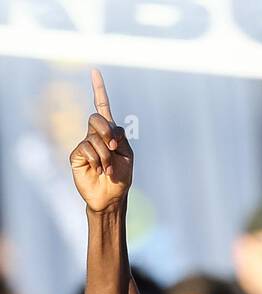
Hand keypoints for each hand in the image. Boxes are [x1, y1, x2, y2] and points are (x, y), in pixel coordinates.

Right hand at [69, 69, 132, 211]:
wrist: (112, 197)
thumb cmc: (120, 177)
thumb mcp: (127, 155)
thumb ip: (120, 138)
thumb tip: (108, 132)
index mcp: (109, 132)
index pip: (102, 107)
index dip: (98, 89)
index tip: (95, 71)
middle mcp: (94, 135)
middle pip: (96, 118)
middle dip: (107, 131)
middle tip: (114, 147)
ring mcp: (84, 144)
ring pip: (94, 137)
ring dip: (106, 154)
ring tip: (108, 169)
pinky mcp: (76, 155)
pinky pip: (86, 149)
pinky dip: (97, 160)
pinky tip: (99, 170)